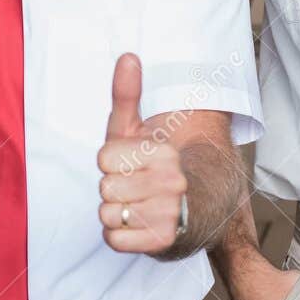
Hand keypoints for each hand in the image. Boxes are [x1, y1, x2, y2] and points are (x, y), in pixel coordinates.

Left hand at [97, 53, 187, 254]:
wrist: (196, 209)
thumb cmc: (155, 166)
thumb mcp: (138, 129)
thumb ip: (126, 94)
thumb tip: (127, 57)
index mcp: (164, 152)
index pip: (103, 158)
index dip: (111, 163)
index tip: (131, 165)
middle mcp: (171, 183)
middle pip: (104, 187)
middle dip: (113, 188)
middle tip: (135, 187)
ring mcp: (169, 215)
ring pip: (107, 214)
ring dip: (116, 212)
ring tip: (137, 205)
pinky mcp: (163, 242)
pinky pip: (113, 240)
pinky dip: (119, 236)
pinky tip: (137, 225)